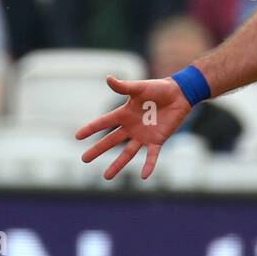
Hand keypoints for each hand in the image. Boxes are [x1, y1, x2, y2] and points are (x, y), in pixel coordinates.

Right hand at [75, 75, 191, 179]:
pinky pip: (151, 155)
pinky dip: (148, 165)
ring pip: (127, 153)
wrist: (179, 94)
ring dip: (117, 165)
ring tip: (106, 177)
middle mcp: (131, 127)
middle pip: (111, 141)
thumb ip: (124, 87)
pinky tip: (144, 176)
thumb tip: (108, 78)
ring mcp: (143, 135)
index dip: (91, 128)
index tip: (77, 136)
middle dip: (98, 150)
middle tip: (84, 160)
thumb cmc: (159, 88)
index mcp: (124, 113)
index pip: (104, 122)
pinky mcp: (157, 140)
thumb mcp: (140, 88)